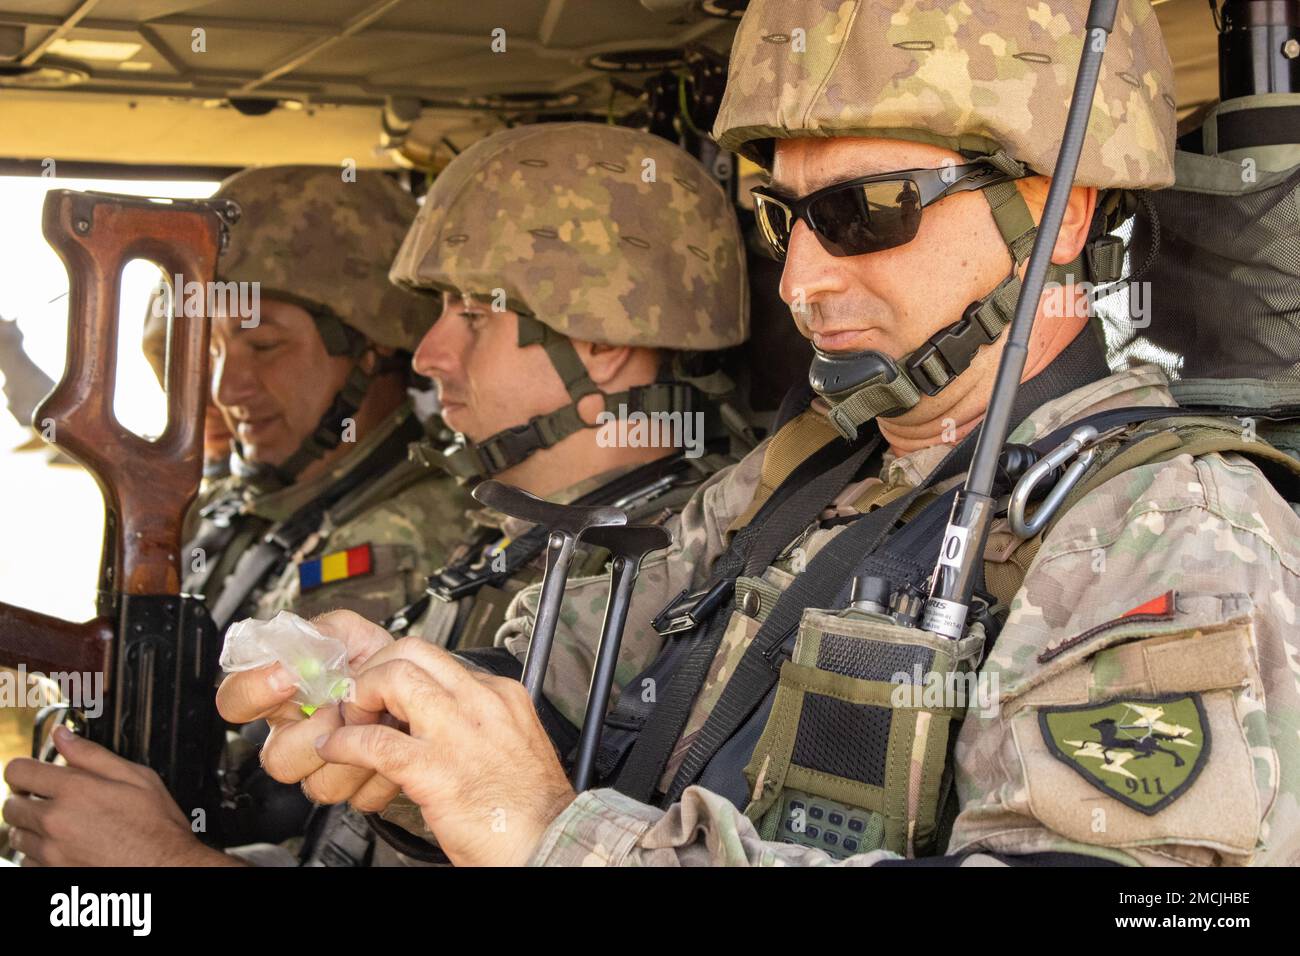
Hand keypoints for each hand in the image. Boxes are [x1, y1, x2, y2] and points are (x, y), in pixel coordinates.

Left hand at [2, 727, 236, 865]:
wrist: (164, 868)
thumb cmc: (157, 826)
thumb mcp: (137, 778)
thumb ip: (93, 755)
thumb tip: (63, 736)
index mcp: (75, 791)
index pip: (18, 771)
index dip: (24, 769)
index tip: (32, 773)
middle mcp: (55, 822)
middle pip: (10, 805)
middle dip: (25, 799)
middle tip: (46, 800)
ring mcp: (50, 852)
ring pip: (16, 836)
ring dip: (31, 828)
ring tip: (59, 825)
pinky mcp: (51, 874)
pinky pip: (26, 861)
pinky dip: (38, 853)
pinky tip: (63, 846)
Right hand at [216, 609, 400, 810]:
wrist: (413, 684)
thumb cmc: (375, 661)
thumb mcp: (347, 632)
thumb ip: (318, 633)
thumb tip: (297, 649)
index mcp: (278, 696)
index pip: (234, 701)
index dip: (254, 692)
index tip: (287, 677)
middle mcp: (293, 735)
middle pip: (277, 759)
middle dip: (315, 734)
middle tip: (340, 709)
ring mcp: (322, 765)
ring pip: (318, 784)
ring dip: (353, 751)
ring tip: (374, 722)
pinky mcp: (354, 785)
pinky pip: (357, 796)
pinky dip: (380, 770)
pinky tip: (388, 742)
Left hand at [318, 637, 576, 866]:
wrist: (549, 842)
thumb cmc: (533, 808)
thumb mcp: (513, 744)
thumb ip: (480, 724)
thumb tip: (440, 721)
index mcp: (501, 695)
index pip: (439, 658)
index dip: (402, 672)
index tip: (386, 692)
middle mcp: (480, 703)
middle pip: (412, 652)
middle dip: (376, 669)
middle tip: (363, 698)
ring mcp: (457, 732)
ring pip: (392, 679)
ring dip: (360, 698)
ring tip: (351, 722)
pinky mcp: (435, 769)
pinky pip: (375, 741)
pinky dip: (345, 742)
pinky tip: (337, 750)